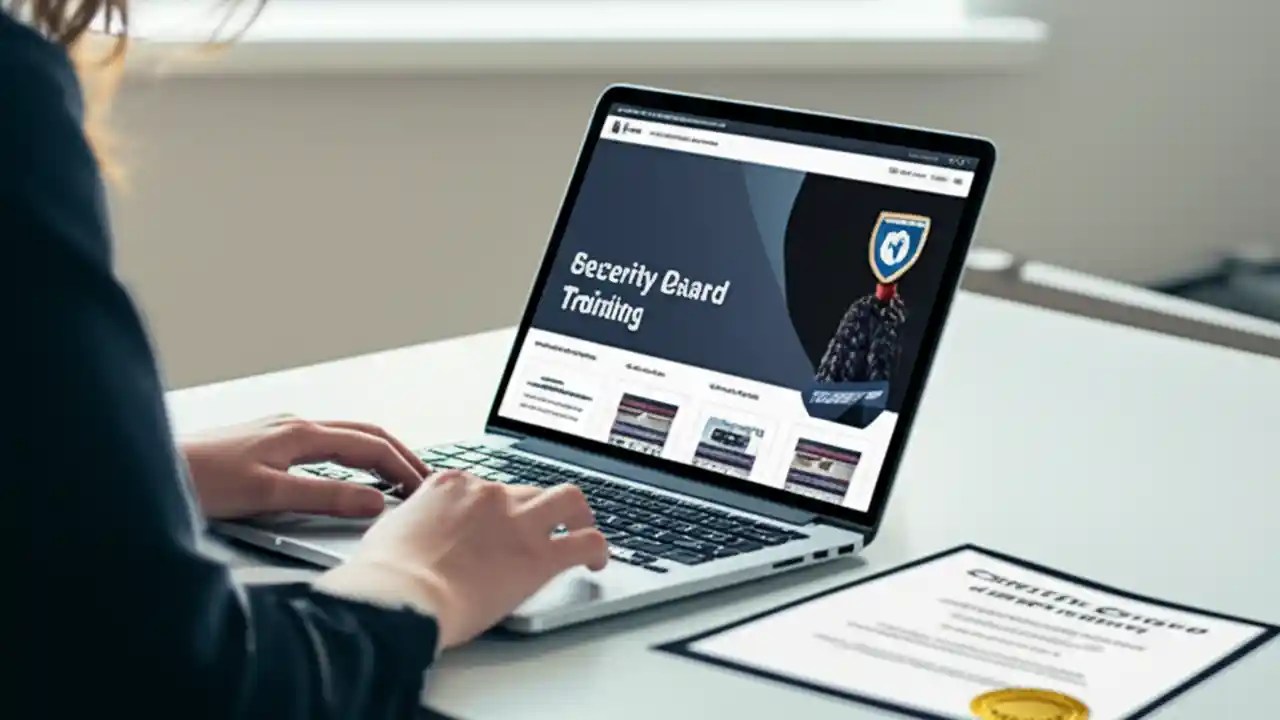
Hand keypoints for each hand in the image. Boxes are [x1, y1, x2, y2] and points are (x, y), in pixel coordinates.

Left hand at [181, 415, 429, 519]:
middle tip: (425, 481)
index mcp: (301, 433)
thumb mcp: (268, 495)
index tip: (425, 489)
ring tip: (397, 478)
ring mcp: (279, 432)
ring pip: (344, 437)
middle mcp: (294, 425)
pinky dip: (351, 458)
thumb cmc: (200, 481)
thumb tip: (375, 502)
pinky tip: (348, 474)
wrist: (150, 469)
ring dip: (376, 455)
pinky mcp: (266, 445)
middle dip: (399, 455)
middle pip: (364, 434)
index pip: (370, 445)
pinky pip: (324, 445)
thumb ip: (325, 497)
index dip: (403, 468)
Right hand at [316, 471, 608, 649]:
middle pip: (525, 491)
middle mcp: (489, 494)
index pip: (483, 486)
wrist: (400, 596)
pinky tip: (597, 561)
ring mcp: (518, 520)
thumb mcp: (388, 531)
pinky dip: (598, 549)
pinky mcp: (540, 555)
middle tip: (539, 527)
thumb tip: (407, 533)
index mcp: (450, 486)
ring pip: (568, 500)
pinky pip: (586, 542)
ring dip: (579, 514)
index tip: (494, 522)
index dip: (492, 507)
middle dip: (534, 509)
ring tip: (583, 529)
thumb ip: (409, 523)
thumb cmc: (385, 574)